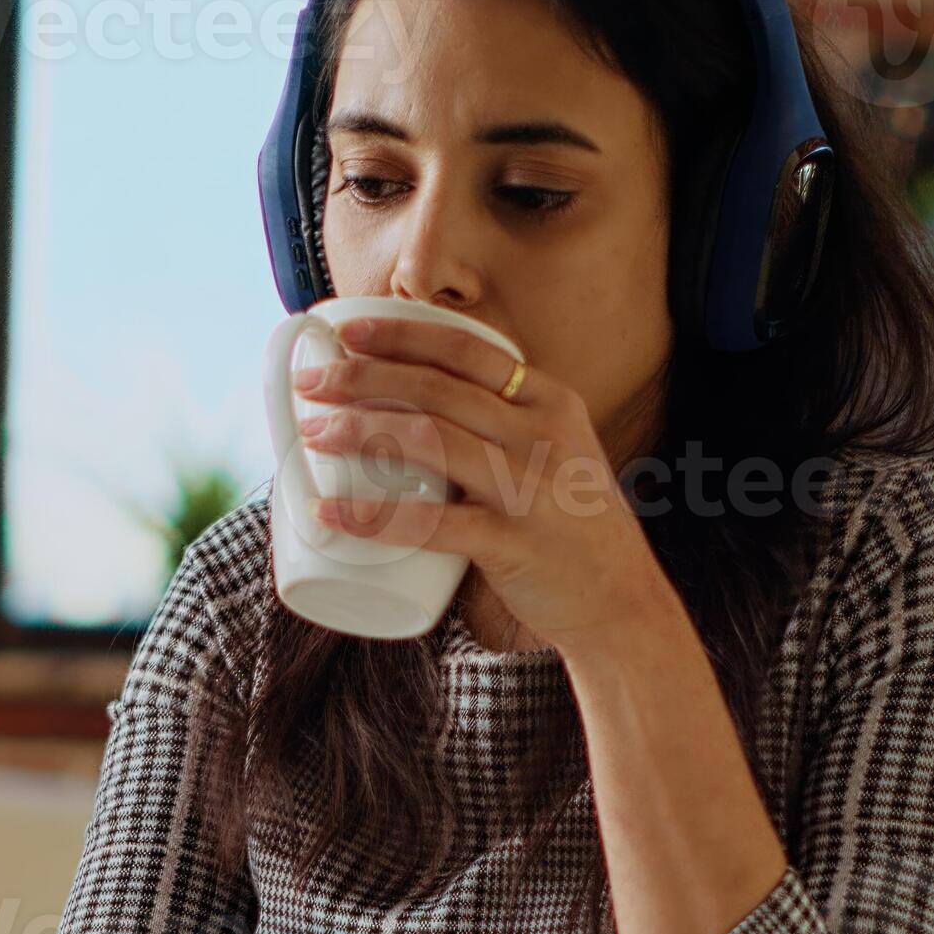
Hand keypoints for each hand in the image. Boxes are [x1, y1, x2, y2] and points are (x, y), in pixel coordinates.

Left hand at [290, 313, 682, 658]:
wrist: (623, 601)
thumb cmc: (571, 527)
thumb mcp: (553, 454)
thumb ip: (500, 426)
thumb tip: (410, 408)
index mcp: (549, 401)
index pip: (466, 349)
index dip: (400, 334)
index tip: (345, 331)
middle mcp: (542, 433)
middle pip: (436, 387)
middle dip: (363, 377)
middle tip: (310, 382)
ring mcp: (529, 487)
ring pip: (429, 439)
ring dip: (360, 431)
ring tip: (311, 434)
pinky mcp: (513, 543)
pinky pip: (430, 524)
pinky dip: (372, 517)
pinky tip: (330, 513)